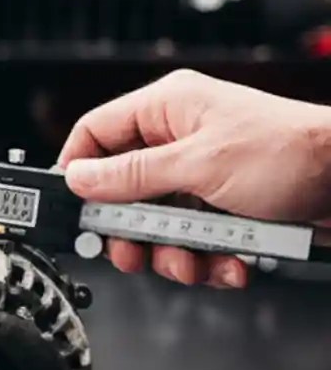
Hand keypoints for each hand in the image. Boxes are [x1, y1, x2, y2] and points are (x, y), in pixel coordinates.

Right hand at [57, 69, 330, 287]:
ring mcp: (202, 173)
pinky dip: (206, 259)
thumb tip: (79, 178)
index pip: (95, 133)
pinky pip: (192, 239)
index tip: (74, 210)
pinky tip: (227, 262)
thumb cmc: (294, 153)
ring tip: (193, 262)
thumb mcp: (198, 165)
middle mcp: (180, 137)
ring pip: (156, 223)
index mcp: (168, 107)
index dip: (78, 172)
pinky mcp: (224, 205)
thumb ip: (131, 175)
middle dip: (130, 230)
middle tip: (132, 252)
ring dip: (172, 253)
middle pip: (122, 190)